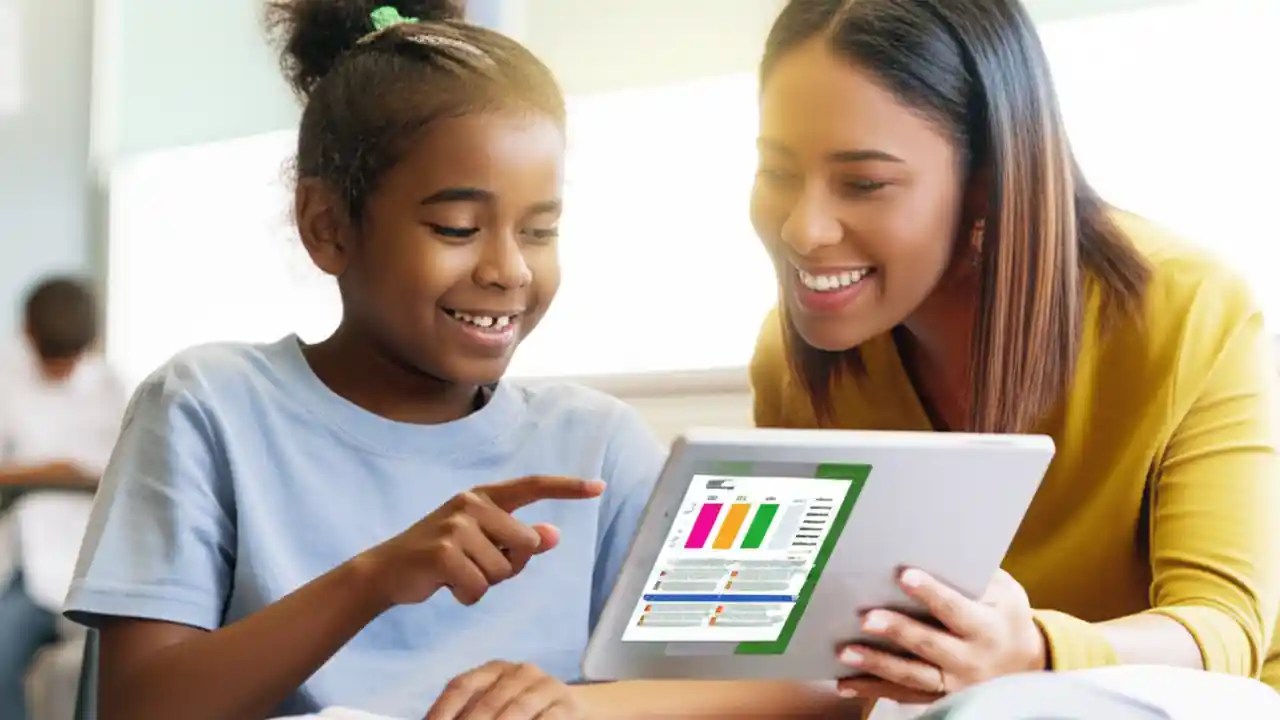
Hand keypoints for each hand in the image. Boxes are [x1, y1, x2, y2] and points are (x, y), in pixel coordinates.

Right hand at [360, 476, 604, 606]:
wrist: (387, 571)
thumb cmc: (442, 557)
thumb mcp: (481, 542)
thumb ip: (516, 537)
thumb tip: (554, 535)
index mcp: (483, 497)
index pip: (532, 486)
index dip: (567, 487)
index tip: (599, 487)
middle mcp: (471, 504)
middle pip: (526, 544)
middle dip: (509, 566)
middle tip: (476, 565)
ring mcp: (456, 527)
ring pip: (504, 570)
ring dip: (485, 583)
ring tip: (457, 573)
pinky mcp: (444, 553)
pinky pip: (480, 587)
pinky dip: (468, 596)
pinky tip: (447, 586)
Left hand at [425, 661, 582, 719]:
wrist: (572, 707)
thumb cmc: (521, 709)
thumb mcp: (494, 704)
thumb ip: (467, 712)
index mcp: (494, 669)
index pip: (461, 685)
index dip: (442, 710)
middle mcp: (520, 671)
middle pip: (486, 702)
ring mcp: (546, 686)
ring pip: (516, 710)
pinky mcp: (567, 705)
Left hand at [836, 568, 1045, 703]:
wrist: (1024, 663)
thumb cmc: (1005, 616)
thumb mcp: (1004, 593)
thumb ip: (974, 577)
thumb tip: (935, 548)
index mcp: (987, 628)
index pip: (955, 609)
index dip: (931, 593)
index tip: (905, 575)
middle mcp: (970, 660)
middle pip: (929, 645)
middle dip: (897, 630)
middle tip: (866, 618)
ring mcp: (953, 683)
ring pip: (911, 675)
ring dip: (876, 664)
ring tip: (845, 652)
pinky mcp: (938, 696)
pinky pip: (902, 694)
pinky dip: (873, 689)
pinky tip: (845, 682)